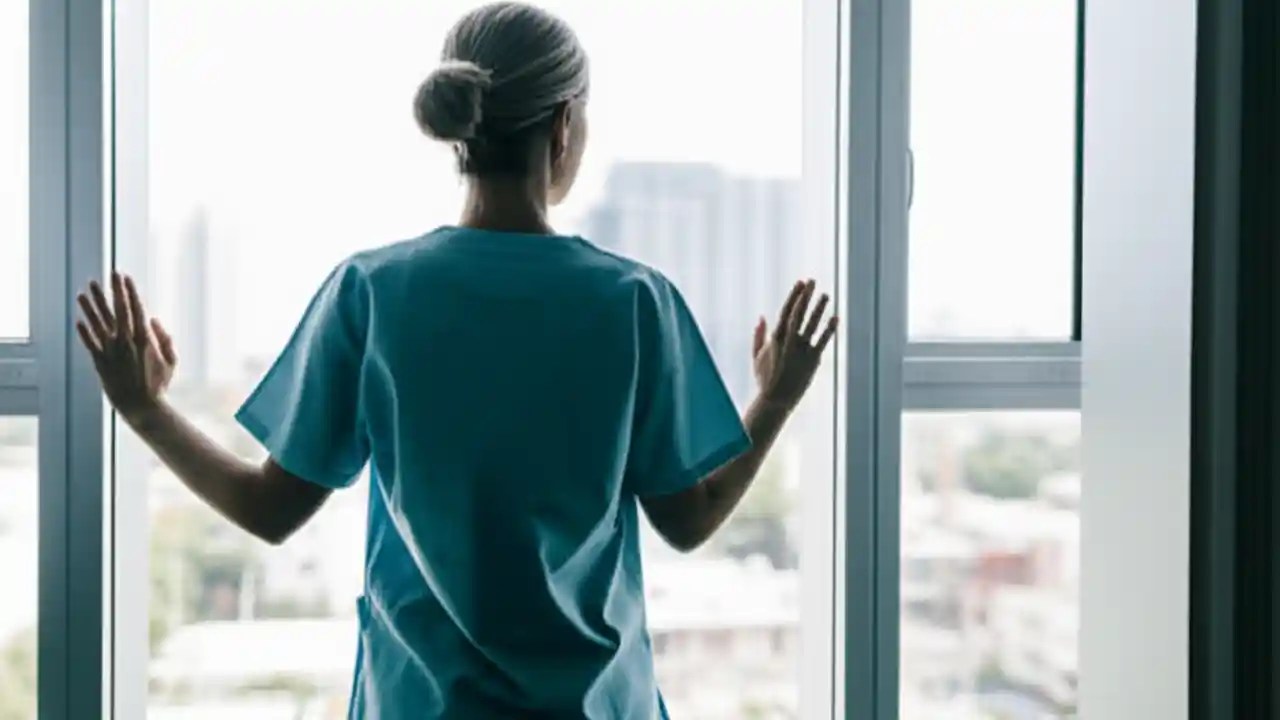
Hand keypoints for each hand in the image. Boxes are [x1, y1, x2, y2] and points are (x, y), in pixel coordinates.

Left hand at [76, 272, 177, 424]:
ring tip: (83, 292)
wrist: (141, 407)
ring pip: (99, 323)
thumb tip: (154, 319)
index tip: (125, 277)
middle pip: (118, 310)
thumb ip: (165, 339)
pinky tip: (79, 320)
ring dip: (91, 306)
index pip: (136, 308)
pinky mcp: (100, 363)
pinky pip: (90, 344)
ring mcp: (112, 352)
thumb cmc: (158, 385)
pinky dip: (84, 332)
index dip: (129, 291)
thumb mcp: (171, 362)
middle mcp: (126, 342)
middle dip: (114, 290)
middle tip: (110, 274)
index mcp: (145, 339)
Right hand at [753, 279, 836, 409]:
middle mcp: (789, 342)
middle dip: (805, 296)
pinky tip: (835, 318)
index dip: (794, 296)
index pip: (786, 311)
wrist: (776, 400)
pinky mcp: (812, 361)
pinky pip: (823, 342)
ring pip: (812, 324)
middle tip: (812, 281)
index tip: (801, 283)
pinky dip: (829, 330)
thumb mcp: (756, 356)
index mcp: (775, 338)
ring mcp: (801, 350)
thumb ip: (758, 336)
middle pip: (798, 313)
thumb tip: (761, 317)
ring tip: (825, 295)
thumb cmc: (765, 379)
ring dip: (819, 308)